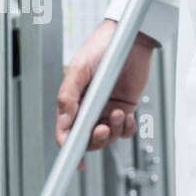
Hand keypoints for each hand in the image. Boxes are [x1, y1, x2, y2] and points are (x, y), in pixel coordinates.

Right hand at [56, 19, 158, 169]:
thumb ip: (69, 95)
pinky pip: (125, 129)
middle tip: (102, 129)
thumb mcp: (79, 69)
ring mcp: (107, 109)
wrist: (131, 37)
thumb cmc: (101, 46)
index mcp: (73, 99)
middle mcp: (89, 107)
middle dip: (95, 139)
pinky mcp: (126, 107)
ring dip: (113, 131)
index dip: (68, 147)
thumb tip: (64, 122)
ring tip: (118, 114)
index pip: (66, 129)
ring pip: (108, 136)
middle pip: (87, 138)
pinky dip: (127, 129)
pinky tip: (128, 117)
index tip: (74, 158)